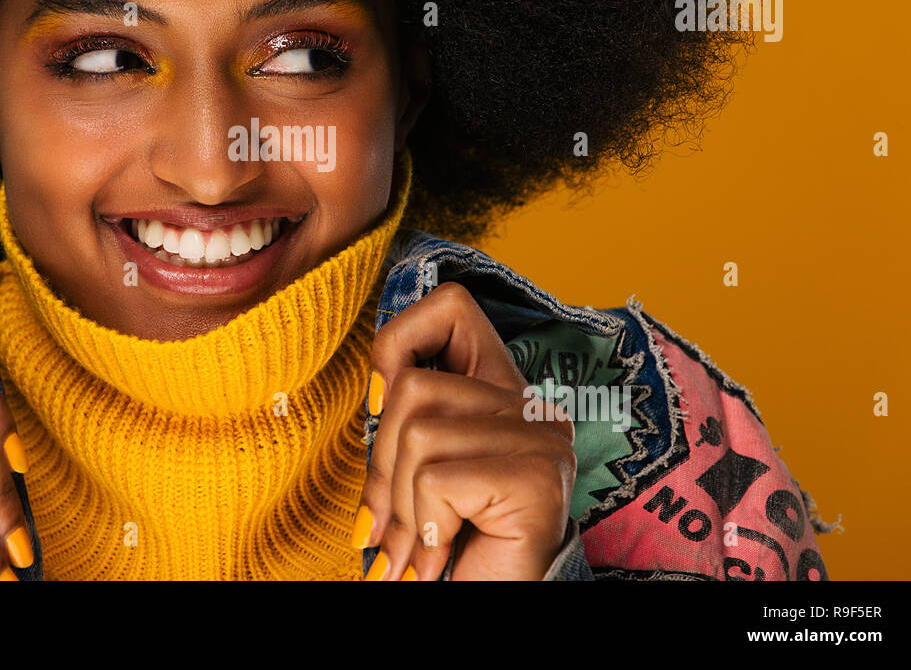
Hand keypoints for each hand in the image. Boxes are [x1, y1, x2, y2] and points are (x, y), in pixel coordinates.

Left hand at [351, 282, 575, 579]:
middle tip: (391, 526)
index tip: (380, 405)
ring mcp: (541, 438)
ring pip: (417, 434)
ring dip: (403, 506)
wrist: (493, 604)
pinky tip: (444, 554)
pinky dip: (425, 526)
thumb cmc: (452, 542)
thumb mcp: (418, 468)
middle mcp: (531, 405)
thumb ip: (403, 422)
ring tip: (422, 546)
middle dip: (382, 465)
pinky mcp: (536, 477)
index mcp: (501, 388)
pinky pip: (436, 479)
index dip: (397, 344)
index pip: (450, 306)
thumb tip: (370, 393)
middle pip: (411, 386)